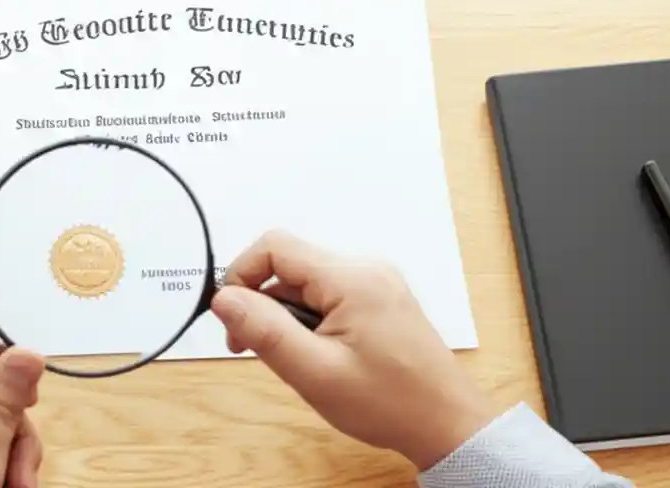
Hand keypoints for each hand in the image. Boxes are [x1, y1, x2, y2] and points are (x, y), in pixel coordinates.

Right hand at [210, 230, 496, 470]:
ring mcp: (375, 282)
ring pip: (306, 282)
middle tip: (253, 349)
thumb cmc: (389, 402)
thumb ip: (265, 331)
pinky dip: (309, 319)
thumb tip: (223, 298)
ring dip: (286, 315)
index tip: (232, 318)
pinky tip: (316, 354)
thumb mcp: (315, 373)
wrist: (446, 423)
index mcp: (352, 278)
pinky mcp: (379, 298)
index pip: (275, 246)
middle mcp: (365, 269)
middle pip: (289, 265)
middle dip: (262, 303)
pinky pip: (328, 294)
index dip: (241, 275)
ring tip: (295, 360)